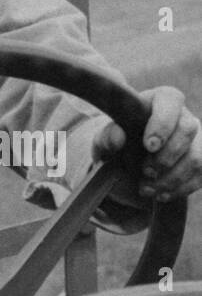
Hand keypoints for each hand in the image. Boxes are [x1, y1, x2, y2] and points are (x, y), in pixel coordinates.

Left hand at [92, 86, 201, 201]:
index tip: (149, 145)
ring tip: (147, 189)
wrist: (127, 163)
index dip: (163, 123)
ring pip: (197, 157)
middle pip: (188, 129)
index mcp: (159, 100)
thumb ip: (107, 136)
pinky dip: (180, 188)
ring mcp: (197, 139)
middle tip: (145, 172)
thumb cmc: (118, 142)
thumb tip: (117, 137)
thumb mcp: (104, 139)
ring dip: (172, 178)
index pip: (171, 100)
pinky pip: (201, 175)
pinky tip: (161, 195)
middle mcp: (183, 115)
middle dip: (167, 156)